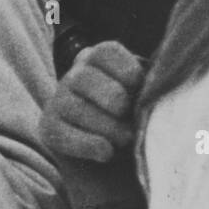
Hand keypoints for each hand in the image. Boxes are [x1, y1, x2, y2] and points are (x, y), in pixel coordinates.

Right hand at [39, 41, 144, 162]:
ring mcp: (57, 101)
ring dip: (107, 128)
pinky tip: (106, 152)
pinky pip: (63, 134)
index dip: (128, 72)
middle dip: (115, 101)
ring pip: (76, 108)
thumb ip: (151, 85)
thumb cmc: (138, 118)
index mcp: (98, 60)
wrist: (120, 156)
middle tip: (132, 120)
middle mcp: (73, 76)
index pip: (106, 52)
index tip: (140, 90)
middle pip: (85, 78)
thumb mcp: (147, 95)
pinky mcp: (49, 127)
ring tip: (125, 139)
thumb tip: (159, 87)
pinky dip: (88, 145)